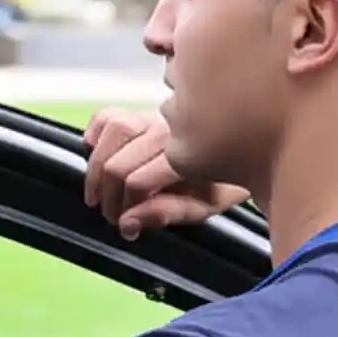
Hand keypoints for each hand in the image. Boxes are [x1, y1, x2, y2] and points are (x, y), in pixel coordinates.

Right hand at [82, 109, 249, 239]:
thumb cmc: (222, 180)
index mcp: (186, 156)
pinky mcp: (139, 111)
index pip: (137, 183)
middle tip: (110, 214)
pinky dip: (95, 132)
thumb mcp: (203, 207)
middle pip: (117, 163)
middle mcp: (167, 130)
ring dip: (96, 166)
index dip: (123, 209)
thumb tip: (126, 224)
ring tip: (97, 190)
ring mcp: (152, 116)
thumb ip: (165, 213)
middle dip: (107, 196)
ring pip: (111, 132)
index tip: (123, 225)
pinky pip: (107, 115)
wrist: (241, 148)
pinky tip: (97, 153)